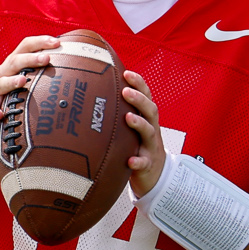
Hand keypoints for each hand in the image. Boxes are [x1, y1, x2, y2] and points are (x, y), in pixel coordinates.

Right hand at [0, 35, 59, 144]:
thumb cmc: (7, 100)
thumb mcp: (21, 85)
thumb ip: (39, 77)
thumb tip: (70, 74)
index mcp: (11, 67)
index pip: (25, 47)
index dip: (40, 42)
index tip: (57, 42)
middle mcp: (1, 74)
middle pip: (15, 61)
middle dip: (31, 58)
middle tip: (47, 58)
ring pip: (1, 83)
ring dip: (12, 81)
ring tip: (23, 81)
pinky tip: (0, 114)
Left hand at [122, 70, 165, 195]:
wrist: (155, 176)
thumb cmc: (138, 148)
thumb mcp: (131, 130)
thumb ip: (119, 115)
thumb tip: (93, 98)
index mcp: (147, 119)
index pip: (146, 97)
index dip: (139, 84)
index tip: (126, 72)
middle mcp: (151, 130)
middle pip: (150, 110)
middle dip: (139, 99)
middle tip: (126, 91)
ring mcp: (151, 147)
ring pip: (149, 133)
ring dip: (140, 124)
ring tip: (128, 118)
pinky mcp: (148, 165)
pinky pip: (144, 162)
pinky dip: (138, 160)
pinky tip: (130, 160)